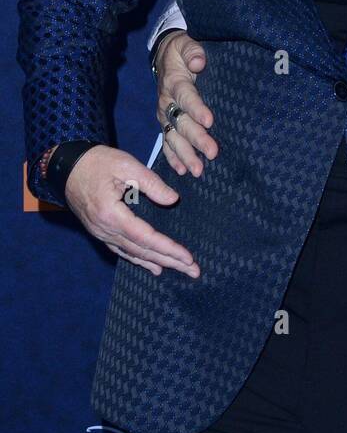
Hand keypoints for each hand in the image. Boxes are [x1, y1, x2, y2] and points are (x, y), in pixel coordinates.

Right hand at [65, 144, 199, 277]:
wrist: (66, 167)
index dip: (167, 249)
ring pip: (133, 253)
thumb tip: (173, 200)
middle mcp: (105, 229)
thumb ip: (151, 183)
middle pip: (142, 251)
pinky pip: (122, 250)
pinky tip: (153, 266)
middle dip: (170, 261)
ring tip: (180, 270)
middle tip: (193, 270)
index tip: (187, 257)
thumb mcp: (126, 165)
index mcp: (111, 214)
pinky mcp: (99, 231)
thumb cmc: (96, 162)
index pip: (145, 237)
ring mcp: (100, 233)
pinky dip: (139, 259)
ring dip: (158, 263)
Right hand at [154, 32, 217, 175]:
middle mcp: (167, 102)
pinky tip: (182, 171)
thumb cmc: (181, 51)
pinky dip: (173, 158)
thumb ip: (193, 51)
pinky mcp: (165, 123)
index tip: (209, 121)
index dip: (197, 109)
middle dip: (196, 139)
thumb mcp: (186, 44)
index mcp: (174, 82)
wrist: (165, 56)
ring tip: (197, 170)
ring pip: (174, 137)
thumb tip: (198, 61)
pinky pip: (167, 142)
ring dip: (185, 155)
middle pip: (181, 123)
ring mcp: (164, 115)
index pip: (186, 97)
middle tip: (212, 153)